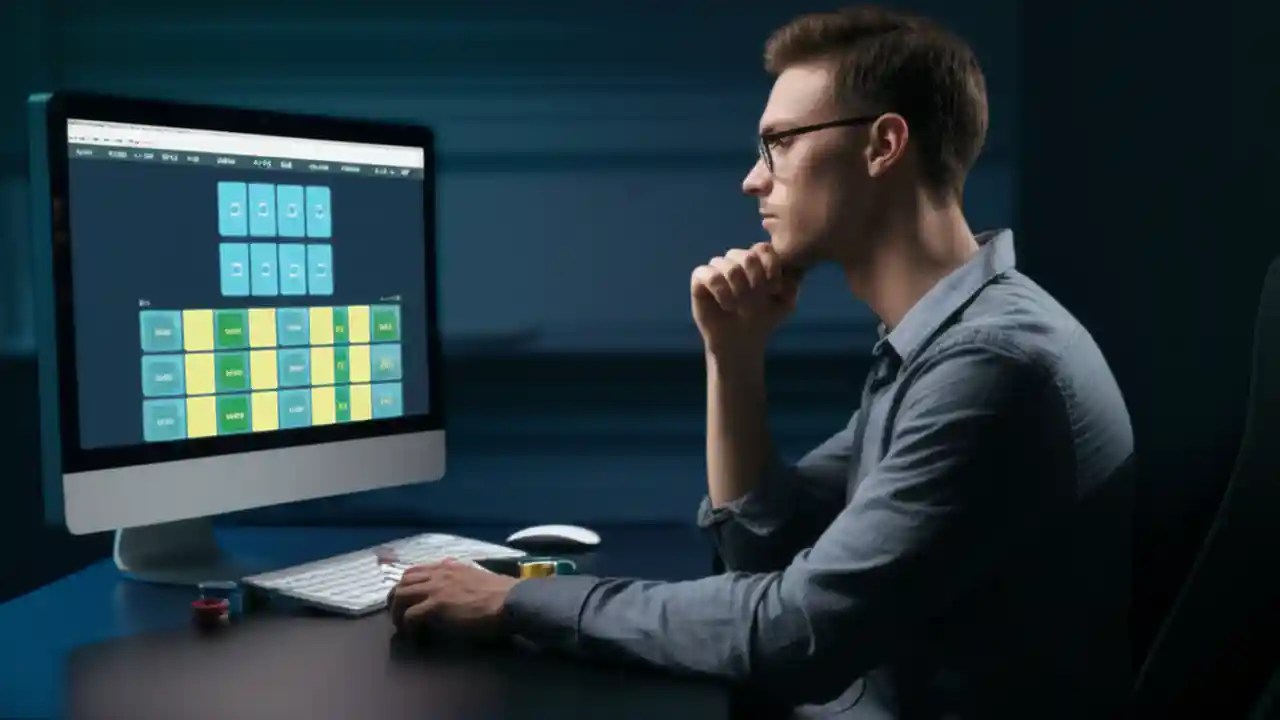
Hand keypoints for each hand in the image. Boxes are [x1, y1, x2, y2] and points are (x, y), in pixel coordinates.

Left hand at [388, 559, 519, 640]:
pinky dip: (408, 627)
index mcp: (450, 567)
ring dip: (397, 613)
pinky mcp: (436, 606)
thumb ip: (464, 574)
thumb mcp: (479, 576)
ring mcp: (436, 589)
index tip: (408, 599)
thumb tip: (458, 574)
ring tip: (402, 627)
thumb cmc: (503, 593)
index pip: (416, 570)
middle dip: (395, 599)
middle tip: (398, 614)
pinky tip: (415, 637)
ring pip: (401, 595)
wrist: (511, 601)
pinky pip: (410, 616)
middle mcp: (439, 573)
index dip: (407, 585)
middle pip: (403, 581)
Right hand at [691, 242, 800, 358]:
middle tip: (757, 304)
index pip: (763, 248)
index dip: (771, 267)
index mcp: (756, 259)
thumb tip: (792, 267)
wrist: (741, 341)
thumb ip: (792, 282)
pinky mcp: (700, 278)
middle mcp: (736, 259)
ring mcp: (717, 266)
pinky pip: (711, 275)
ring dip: (740, 292)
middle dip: (756, 284)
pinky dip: (722, 293)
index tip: (775, 290)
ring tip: (741, 309)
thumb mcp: (786, 302)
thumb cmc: (763, 318)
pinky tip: (727, 306)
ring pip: (730, 267)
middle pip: (748, 257)